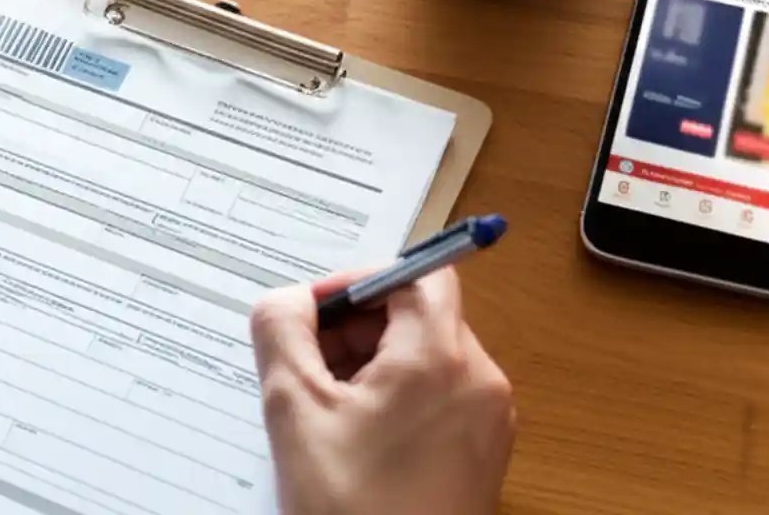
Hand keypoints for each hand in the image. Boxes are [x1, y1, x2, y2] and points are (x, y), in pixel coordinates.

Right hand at [251, 267, 514, 514]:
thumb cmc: (355, 511)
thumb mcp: (295, 412)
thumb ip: (281, 334)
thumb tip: (286, 301)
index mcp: (440, 359)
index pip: (417, 276)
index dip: (360, 281)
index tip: (313, 311)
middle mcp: (479, 381)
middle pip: (419, 316)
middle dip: (355, 329)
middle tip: (303, 363)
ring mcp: (487, 421)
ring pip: (425, 359)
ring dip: (370, 365)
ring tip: (322, 408)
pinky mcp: (482, 454)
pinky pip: (439, 398)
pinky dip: (394, 399)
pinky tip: (350, 438)